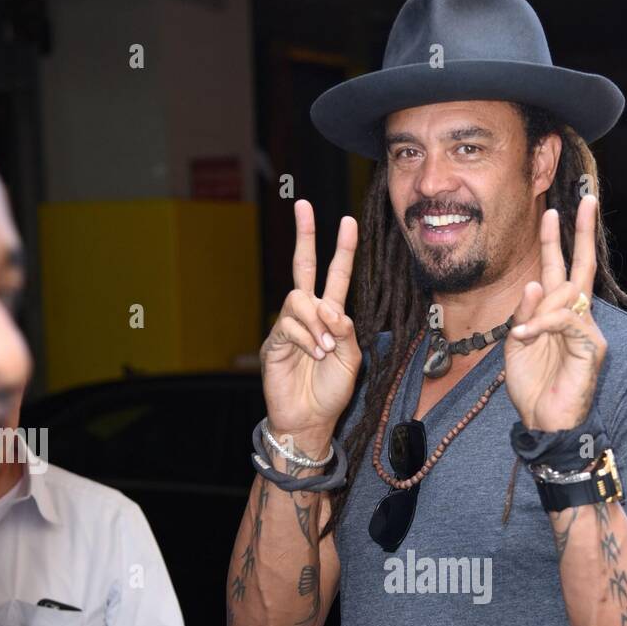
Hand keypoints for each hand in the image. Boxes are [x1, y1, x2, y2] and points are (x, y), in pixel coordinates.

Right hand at [260, 199, 361, 445]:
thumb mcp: (352, 360)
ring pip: (299, 300)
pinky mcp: (274, 343)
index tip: (348, 221)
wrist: (311, 419)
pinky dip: (306, 338)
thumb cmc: (332, 391)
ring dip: (317, 322)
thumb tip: (331, 309)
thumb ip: (346, 331)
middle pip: (303, 267)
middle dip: (306, 235)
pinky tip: (314, 354)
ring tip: (325, 349)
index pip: (336, 276)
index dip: (343, 250)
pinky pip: (289, 326)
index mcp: (331, 317)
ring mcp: (289, 327)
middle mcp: (309, 315)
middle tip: (305, 206)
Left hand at [504, 195, 606, 430]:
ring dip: (540, 310)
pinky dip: (543, 326)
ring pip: (567, 297)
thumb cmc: (533, 388)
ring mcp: (587, 331)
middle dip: (581, 234)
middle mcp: (575, 318)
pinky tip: (525, 338)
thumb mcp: (516, 344)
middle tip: (585, 199)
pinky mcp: (592, 347)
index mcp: (556, 315)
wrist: (543, 424)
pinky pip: (566, 321)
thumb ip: (524, 312)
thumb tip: (534, 281)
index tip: (555, 211)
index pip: (560, 270)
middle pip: (581, 268)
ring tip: (523, 335)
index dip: (556, 241)